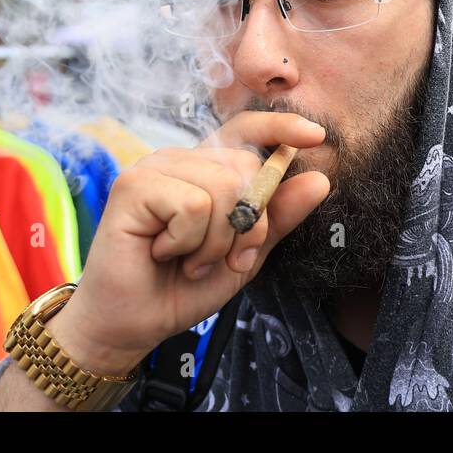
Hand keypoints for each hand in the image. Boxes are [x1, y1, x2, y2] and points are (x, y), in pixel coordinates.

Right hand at [47, 111, 329, 374]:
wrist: (134, 324)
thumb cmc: (183, 286)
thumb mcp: (245, 253)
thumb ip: (277, 217)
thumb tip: (319, 180)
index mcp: (204, 168)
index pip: (246, 130)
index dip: (280, 127)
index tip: (316, 135)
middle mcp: (179, 160)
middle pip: (246, 167)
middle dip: (246, 225)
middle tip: (219, 257)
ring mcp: (153, 168)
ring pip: (224, 187)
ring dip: (215, 241)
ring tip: (188, 259)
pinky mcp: (133, 186)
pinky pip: (194, 206)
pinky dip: (189, 242)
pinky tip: (164, 252)